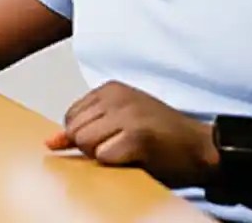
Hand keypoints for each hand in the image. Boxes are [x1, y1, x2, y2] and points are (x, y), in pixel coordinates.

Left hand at [45, 81, 216, 187]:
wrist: (201, 148)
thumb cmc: (161, 138)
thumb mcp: (118, 124)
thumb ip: (83, 129)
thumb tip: (50, 142)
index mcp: (110, 89)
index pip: (70, 117)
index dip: (84, 136)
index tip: (110, 138)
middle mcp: (117, 96)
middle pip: (74, 130)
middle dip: (90, 147)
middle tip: (120, 146)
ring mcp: (128, 114)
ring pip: (85, 143)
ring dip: (102, 155)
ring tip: (127, 151)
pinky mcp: (137, 135)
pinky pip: (104, 156)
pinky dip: (116, 163)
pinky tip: (136, 157)